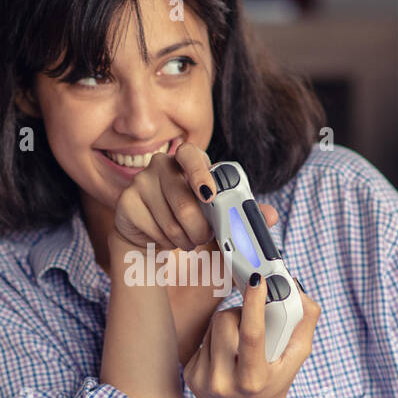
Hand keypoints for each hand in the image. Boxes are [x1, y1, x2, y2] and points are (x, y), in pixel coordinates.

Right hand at [113, 141, 277, 249]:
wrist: (153, 240)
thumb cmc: (190, 223)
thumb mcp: (220, 220)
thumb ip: (244, 216)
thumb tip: (271, 216)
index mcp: (188, 162)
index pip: (191, 154)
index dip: (200, 173)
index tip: (209, 195)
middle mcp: (161, 166)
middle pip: (184, 201)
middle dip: (199, 229)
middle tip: (204, 237)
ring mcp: (140, 182)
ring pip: (171, 221)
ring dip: (184, 239)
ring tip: (185, 239)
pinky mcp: (126, 203)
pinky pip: (153, 229)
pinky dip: (165, 243)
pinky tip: (164, 239)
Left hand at [182, 274, 320, 397]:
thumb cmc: (277, 383)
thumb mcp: (297, 357)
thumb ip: (305, 322)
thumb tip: (297, 288)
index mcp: (252, 380)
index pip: (251, 335)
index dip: (254, 304)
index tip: (257, 280)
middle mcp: (224, 383)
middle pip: (225, 321)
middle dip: (239, 312)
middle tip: (251, 319)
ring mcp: (203, 381)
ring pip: (211, 327)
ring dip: (227, 325)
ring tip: (240, 341)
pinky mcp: (190, 377)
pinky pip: (202, 340)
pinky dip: (216, 339)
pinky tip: (226, 353)